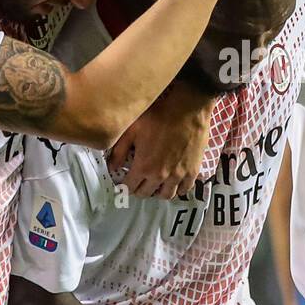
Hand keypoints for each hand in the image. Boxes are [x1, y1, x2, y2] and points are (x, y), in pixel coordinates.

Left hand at [106, 83, 215, 199]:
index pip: (129, 187)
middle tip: (138, 181)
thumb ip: (119, 150)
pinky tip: (174, 181)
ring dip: (158, 191)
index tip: (124, 181)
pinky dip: (178, 188)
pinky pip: (184, 189)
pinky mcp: (192, 171)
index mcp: (143, 166)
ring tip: (156, 183)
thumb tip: (112, 166)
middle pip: (146, 193)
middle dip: (139, 189)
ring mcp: (178, 175)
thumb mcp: (133, 129)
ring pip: (166, 195)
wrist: (188, 109)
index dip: (124, 185)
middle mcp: (160, 175)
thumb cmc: (160, 116)